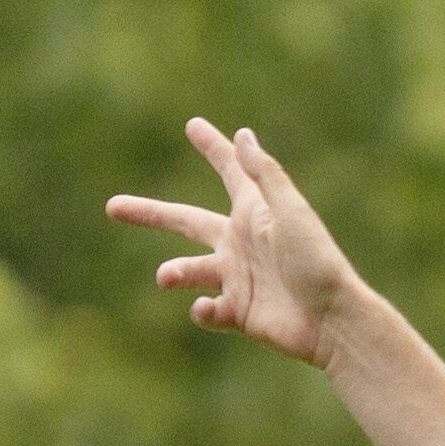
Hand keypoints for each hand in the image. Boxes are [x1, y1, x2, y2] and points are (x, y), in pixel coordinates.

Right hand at [104, 120, 364, 365]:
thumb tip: (243, 134)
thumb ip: (264, 175)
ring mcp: (238, 278)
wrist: (331, 320)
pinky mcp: (239, 312)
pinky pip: (208, 310)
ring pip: (189, 270)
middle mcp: (241, 242)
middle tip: (113, 206)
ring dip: (174, 272)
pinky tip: (212, 309)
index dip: (213, 147)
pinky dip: (203, 311)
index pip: (229, 172)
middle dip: (149, 213)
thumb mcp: (290, 213)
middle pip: (185, 222)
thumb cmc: (317, 262)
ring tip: (167, 276)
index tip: (193, 125)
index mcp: (255, 213)